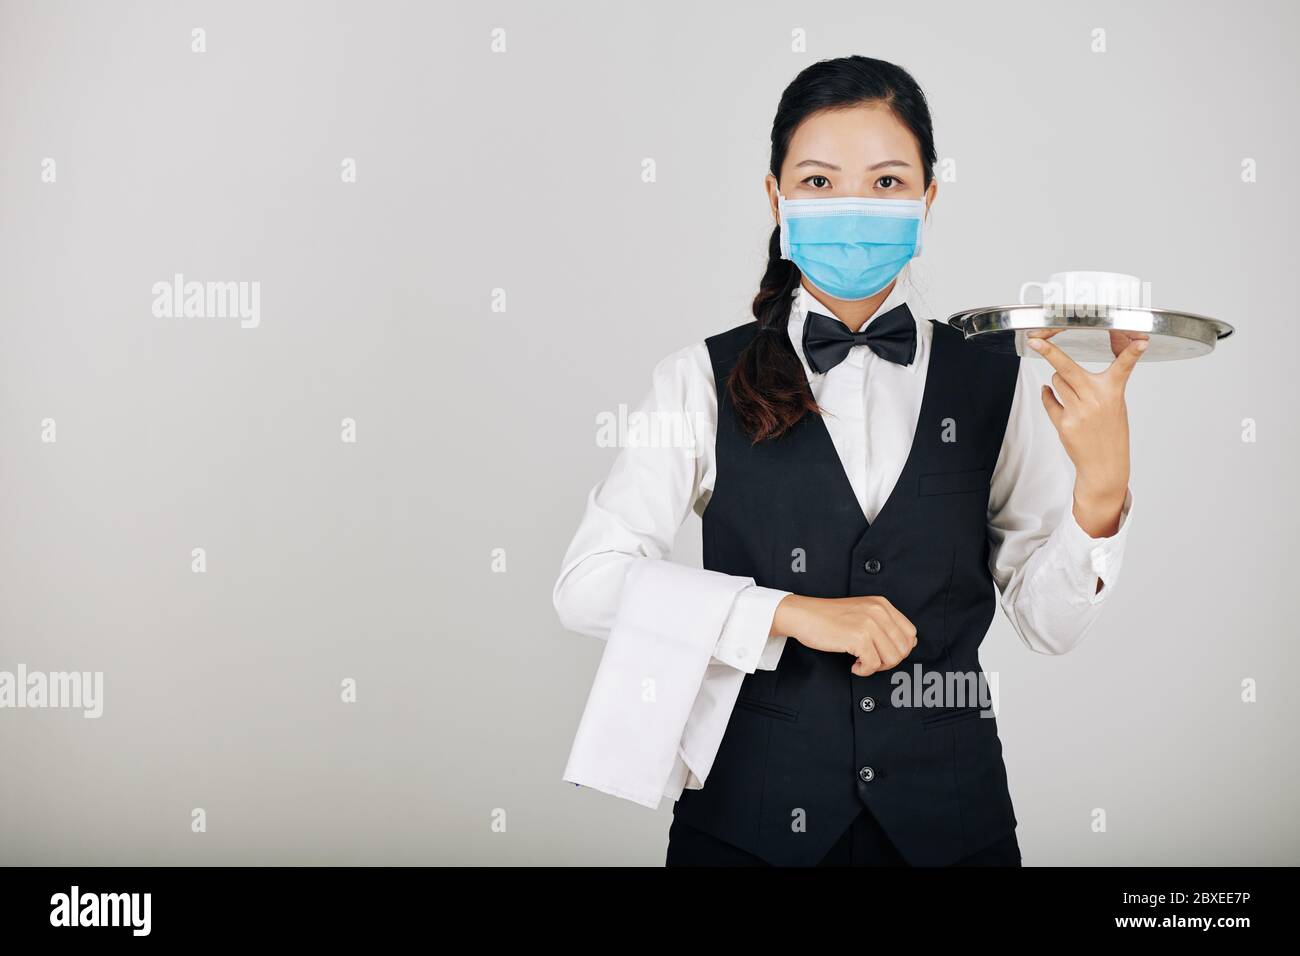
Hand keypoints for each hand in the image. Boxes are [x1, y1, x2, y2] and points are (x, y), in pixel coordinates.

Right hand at [771, 594, 917, 676]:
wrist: (803, 615)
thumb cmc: (829, 618)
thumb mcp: (862, 612)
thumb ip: (885, 624)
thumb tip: (909, 644)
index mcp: (882, 604)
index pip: (910, 633)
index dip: (900, 649)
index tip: (883, 653)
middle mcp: (878, 611)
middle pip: (903, 648)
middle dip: (889, 662)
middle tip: (871, 661)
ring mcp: (868, 624)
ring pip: (891, 659)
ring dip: (876, 667)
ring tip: (861, 662)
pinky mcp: (858, 638)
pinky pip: (873, 665)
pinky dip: (864, 671)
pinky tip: (853, 665)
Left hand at [1027, 331, 1144, 536]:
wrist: (1104, 465)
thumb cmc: (1110, 432)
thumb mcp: (1115, 405)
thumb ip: (1100, 386)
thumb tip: (1066, 373)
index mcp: (1113, 392)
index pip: (1124, 366)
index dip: (1133, 352)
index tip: (1141, 340)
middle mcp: (1095, 399)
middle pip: (1067, 368)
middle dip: (1049, 352)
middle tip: (1036, 341)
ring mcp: (1078, 411)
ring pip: (1056, 381)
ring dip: (1058, 380)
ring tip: (1070, 392)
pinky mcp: (1064, 423)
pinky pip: (1049, 400)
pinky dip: (1048, 395)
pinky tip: (1050, 394)